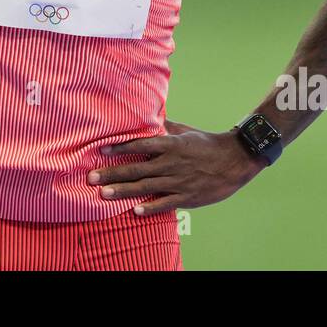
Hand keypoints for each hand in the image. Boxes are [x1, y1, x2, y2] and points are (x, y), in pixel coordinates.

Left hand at [88, 122, 265, 215]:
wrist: (235, 161)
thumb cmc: (207, 143)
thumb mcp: (185, 131)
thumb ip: (165, 127)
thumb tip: (148, 116)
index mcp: (171, 144)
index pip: (141, 144)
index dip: (120, 148)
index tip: (101, 150)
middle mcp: (172, 163)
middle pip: (137, 169)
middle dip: (112, 173)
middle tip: (91, 177)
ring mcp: (178, 181)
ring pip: (146, 187)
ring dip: (123, 191)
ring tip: (104, 194)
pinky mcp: (187, 197)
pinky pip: (165, 203)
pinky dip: (150, 207)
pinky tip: (135, 210)